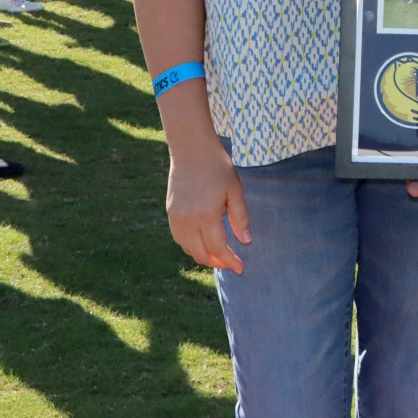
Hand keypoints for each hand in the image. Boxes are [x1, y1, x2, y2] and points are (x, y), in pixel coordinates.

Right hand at [167, 144, 251, 272]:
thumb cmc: (217, 166)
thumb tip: (247, 242)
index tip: (241, 269)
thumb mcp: (235, 190)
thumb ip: (240, 218)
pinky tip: (204, 242)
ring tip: (220, 255)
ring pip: (189, 249)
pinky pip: (179, 239)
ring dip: (204, 256)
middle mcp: (188, 221)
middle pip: (202, 254)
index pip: (219, 249)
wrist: (191, 148)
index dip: (231, 262)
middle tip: (232, 263)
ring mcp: (176, 218)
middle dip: (218, 263)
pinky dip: (192, 246)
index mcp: (206, 215)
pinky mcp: (170, 212)